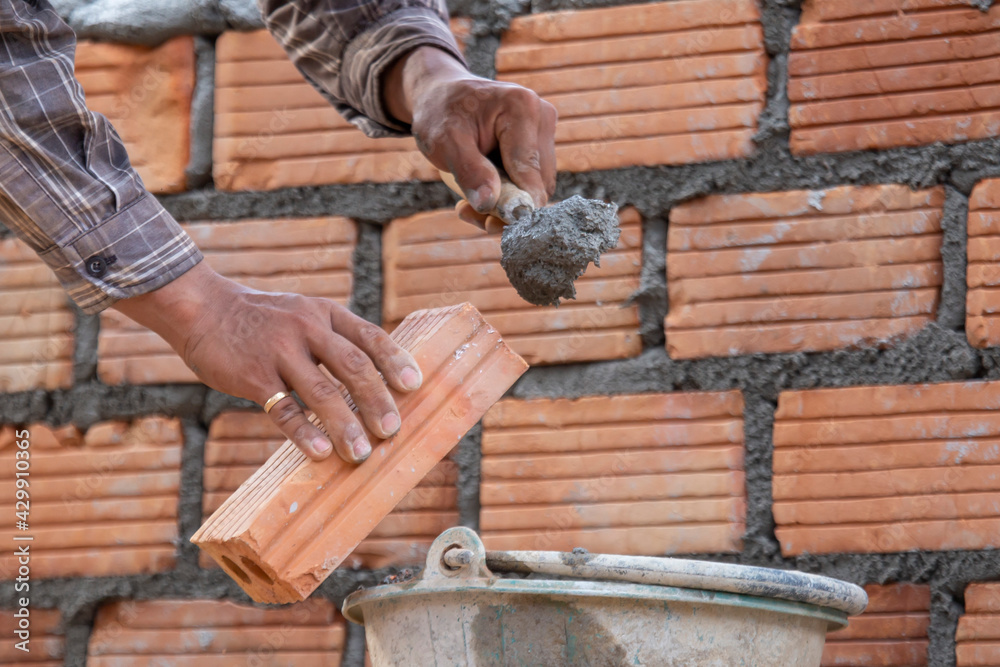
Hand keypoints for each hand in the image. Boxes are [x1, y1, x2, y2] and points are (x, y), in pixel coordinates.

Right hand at [113, 262, 421, 463]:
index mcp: (325, 313)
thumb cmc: (263, 320)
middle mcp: (307, 328)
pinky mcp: (253, 375)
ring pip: (321, 391)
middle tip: (392, 430)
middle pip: (353, 366)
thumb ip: (335, 339)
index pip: (370, 336)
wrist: (204, 308)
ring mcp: (279, 351)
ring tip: (361, 453)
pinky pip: (284, 408)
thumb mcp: (304, 314)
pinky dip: (304, 432)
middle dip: (376, 401)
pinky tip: (320, 452)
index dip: (395, 362)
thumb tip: (376, 381)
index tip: (414, 387)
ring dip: (345, 424)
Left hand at [384, 46, 556, 228]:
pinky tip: (480, 194)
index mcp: (522, 108)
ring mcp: (544, 131)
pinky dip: (506, 196)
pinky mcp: (540, 145)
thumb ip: (469, 172)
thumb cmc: (441, 112)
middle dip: (506, 207)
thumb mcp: (444, 141)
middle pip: (538, 183)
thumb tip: (490, 205)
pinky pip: (531, 183)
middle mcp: (542, 117)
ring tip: (468, 204)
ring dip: (504, 205)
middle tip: (468, 213)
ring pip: (536, 188)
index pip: (529, 171)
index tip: (490, 225)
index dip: (514, 204)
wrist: (442, 95)